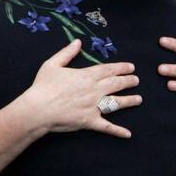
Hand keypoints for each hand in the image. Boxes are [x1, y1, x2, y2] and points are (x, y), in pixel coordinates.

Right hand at [18, 39, 140, 139]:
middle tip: (136, 80)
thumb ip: (66, 53)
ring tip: (138, 99)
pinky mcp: (89, 121)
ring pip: (117, 103)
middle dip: (129, 81)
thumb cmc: (42, 87)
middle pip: (117, 84)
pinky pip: (106, 127)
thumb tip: (78, 42)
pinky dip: (118, 131)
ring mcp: (94, 106)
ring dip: (130, 100)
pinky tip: (128, 134)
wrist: (37, 109)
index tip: (131, 67)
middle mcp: (94, 90)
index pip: (109, 70)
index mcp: (86, 76)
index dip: (121, 68)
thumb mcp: (51, 65)